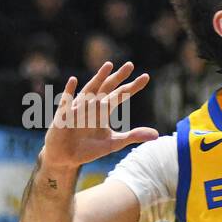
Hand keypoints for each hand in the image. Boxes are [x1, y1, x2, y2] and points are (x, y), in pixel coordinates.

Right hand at [41, 61, 157, 171]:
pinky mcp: (64, 116)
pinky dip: (70, 92)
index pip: (121, 95)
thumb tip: (157, 135)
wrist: (67, 157)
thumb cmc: (89, 148)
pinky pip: (66, 103)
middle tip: (130, 65)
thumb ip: (133, 136)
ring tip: (109, 66)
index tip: (146, 77)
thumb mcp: (114, 143)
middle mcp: (92, 105)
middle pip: (107, 87)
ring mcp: (78, 108)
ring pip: (90, 90)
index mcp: (104, 110)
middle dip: (118, 77)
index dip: (133, 87)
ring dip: (99, 78)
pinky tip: (74, 80)